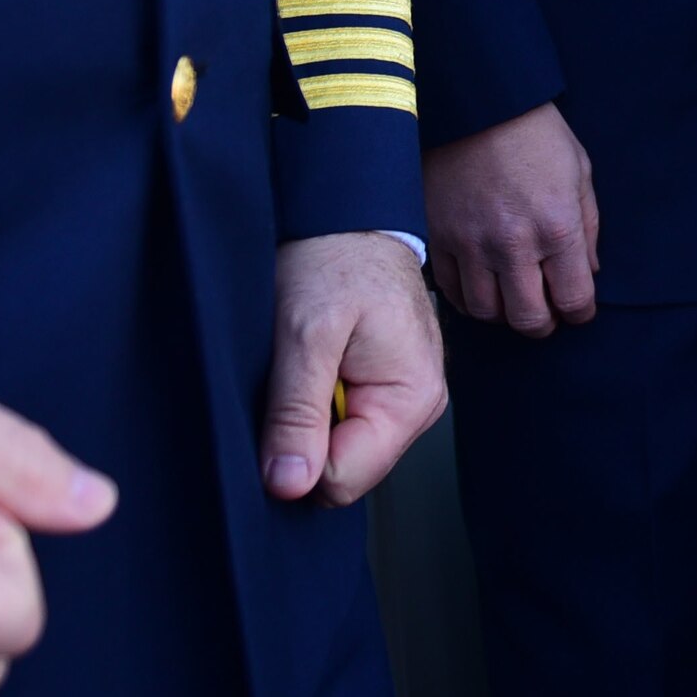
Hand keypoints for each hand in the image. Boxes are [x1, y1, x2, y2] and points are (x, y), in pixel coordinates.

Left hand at [261, 231, 446, 504]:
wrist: (346, 211)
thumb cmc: (335, 256)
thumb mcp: (305, 333)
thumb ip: (297, 413)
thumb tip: (290, 486)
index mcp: (413, 399)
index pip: (343, 480)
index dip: (296, 456)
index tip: (279, 406)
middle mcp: (417, 407)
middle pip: (342, 468)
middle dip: (304, 433)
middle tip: (295, 372)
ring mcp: (401, 397)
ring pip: (337, 446)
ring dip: (306, 413)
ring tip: (305, 359)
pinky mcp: (381, 386)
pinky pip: (339, 420)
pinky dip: (313, 397)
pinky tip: (311, 360)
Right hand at [423, 102, 603, 336]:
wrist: (475, 102)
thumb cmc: (535, 134)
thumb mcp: (579, 173)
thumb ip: (587, 228)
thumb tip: (587, 272)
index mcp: (556, 226)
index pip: (574, 300)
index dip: (580, 314)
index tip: (578, 309)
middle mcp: (512, 243)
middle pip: (529, 319)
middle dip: (543, 324)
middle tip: (546, 313)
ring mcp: (470, 243)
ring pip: (487, 312)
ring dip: (504, 313)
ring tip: (512, 299)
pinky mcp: (438, 237)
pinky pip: (452, 290)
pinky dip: (468, 299)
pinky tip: (481, 286)